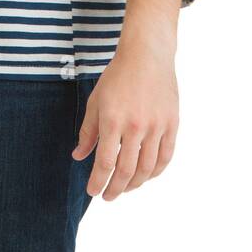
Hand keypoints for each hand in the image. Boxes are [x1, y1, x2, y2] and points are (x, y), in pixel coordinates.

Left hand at [72, 44, 179, 199]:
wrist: (147, 55)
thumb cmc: (117, 77)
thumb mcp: (96, 101)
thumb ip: (88, 131)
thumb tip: (79, 156)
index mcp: (113, 121)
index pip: (105, 163)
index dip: (98, 182)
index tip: (93, 192)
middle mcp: (136, 127)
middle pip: (126, 171)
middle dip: (115, 188)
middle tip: (108, 196)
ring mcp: (156, 126)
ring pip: (147, 168)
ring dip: (135, 184)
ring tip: (126, 188)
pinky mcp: (172, 124)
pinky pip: (165, 157)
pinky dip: (156, 171)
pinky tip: (146, 176)